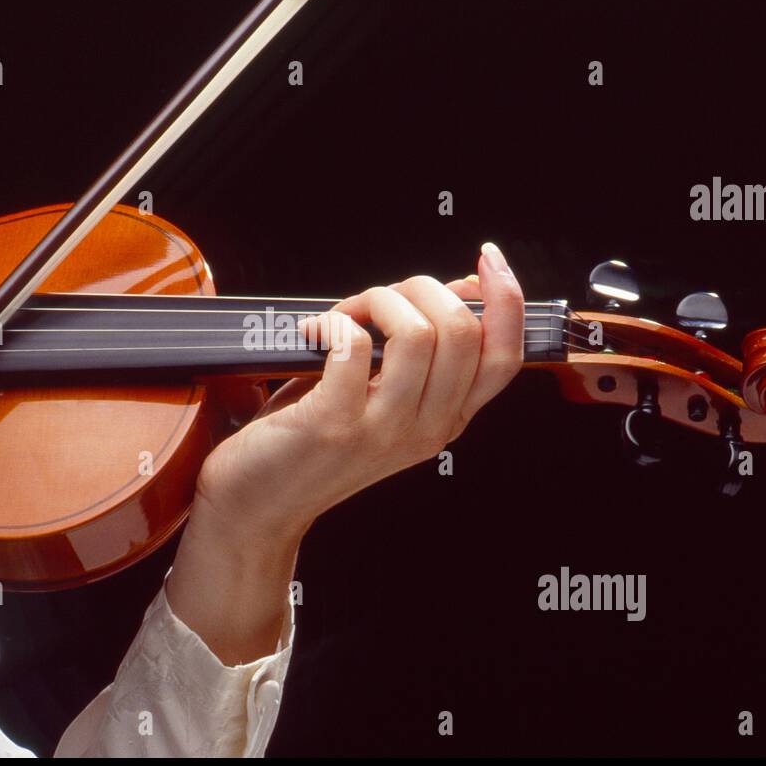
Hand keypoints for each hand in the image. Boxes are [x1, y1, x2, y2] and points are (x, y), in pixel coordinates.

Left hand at [193, 240, 524, 543]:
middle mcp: (426, 429)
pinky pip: (352, 345)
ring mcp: (383, 430)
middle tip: (378, 299)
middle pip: (464, 332)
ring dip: (377, 300)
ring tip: (345, 315)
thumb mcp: (385, 397)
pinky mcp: (335, 424)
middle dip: (420, 288)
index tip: (487, 259)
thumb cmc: (312, 443)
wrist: (258, 505)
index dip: (507, 299)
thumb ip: (424, 351)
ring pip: (418, 333)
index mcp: (447, 418)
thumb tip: (463, 289)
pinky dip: (333, 321)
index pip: (505, 356)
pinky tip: (314, 332)